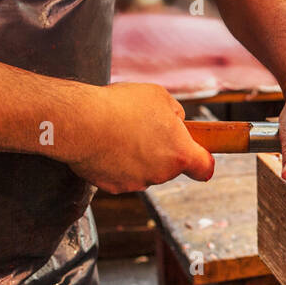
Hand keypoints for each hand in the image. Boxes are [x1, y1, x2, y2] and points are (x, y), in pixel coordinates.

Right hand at [60, 82, 213, 192]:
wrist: (82, 122)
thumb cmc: (123, 106)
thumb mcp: (159, 97)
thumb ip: (174, 113)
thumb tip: (175, 122)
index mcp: (180, 153)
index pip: (203, 168)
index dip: (202, 161)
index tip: (197, 155)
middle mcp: (162, 174)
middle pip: (169, 165)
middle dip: (160, 149)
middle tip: (142, 127)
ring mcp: (137, 183)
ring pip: (144, 170)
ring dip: (137, 155)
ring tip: (118, 132)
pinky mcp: (113, 187)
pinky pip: (120, 174)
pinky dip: (115, 163)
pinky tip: (105, 144)